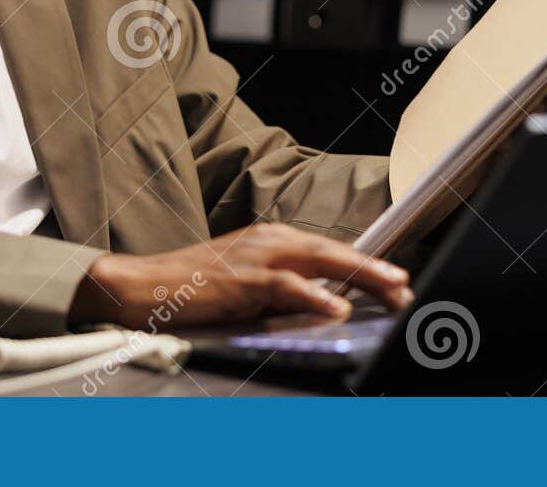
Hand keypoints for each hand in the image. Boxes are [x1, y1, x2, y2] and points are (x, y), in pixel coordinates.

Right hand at [67, 223, 413, 328]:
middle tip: (405, 286)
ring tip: (390, 290)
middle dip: (373, 269)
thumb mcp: (246, 282)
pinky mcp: (239, 279)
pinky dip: (312, 296)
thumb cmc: (192, 287)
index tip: (396, 282)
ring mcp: (255, 255)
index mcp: (272, 239)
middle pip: (333, 252)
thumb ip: (283, 289)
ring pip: (318, 261)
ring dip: (358, 276)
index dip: (365, 265)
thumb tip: (324, 305)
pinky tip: (336, 307)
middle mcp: (269, 240)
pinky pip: (284, 286)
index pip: (329, 251)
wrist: (140, 284)